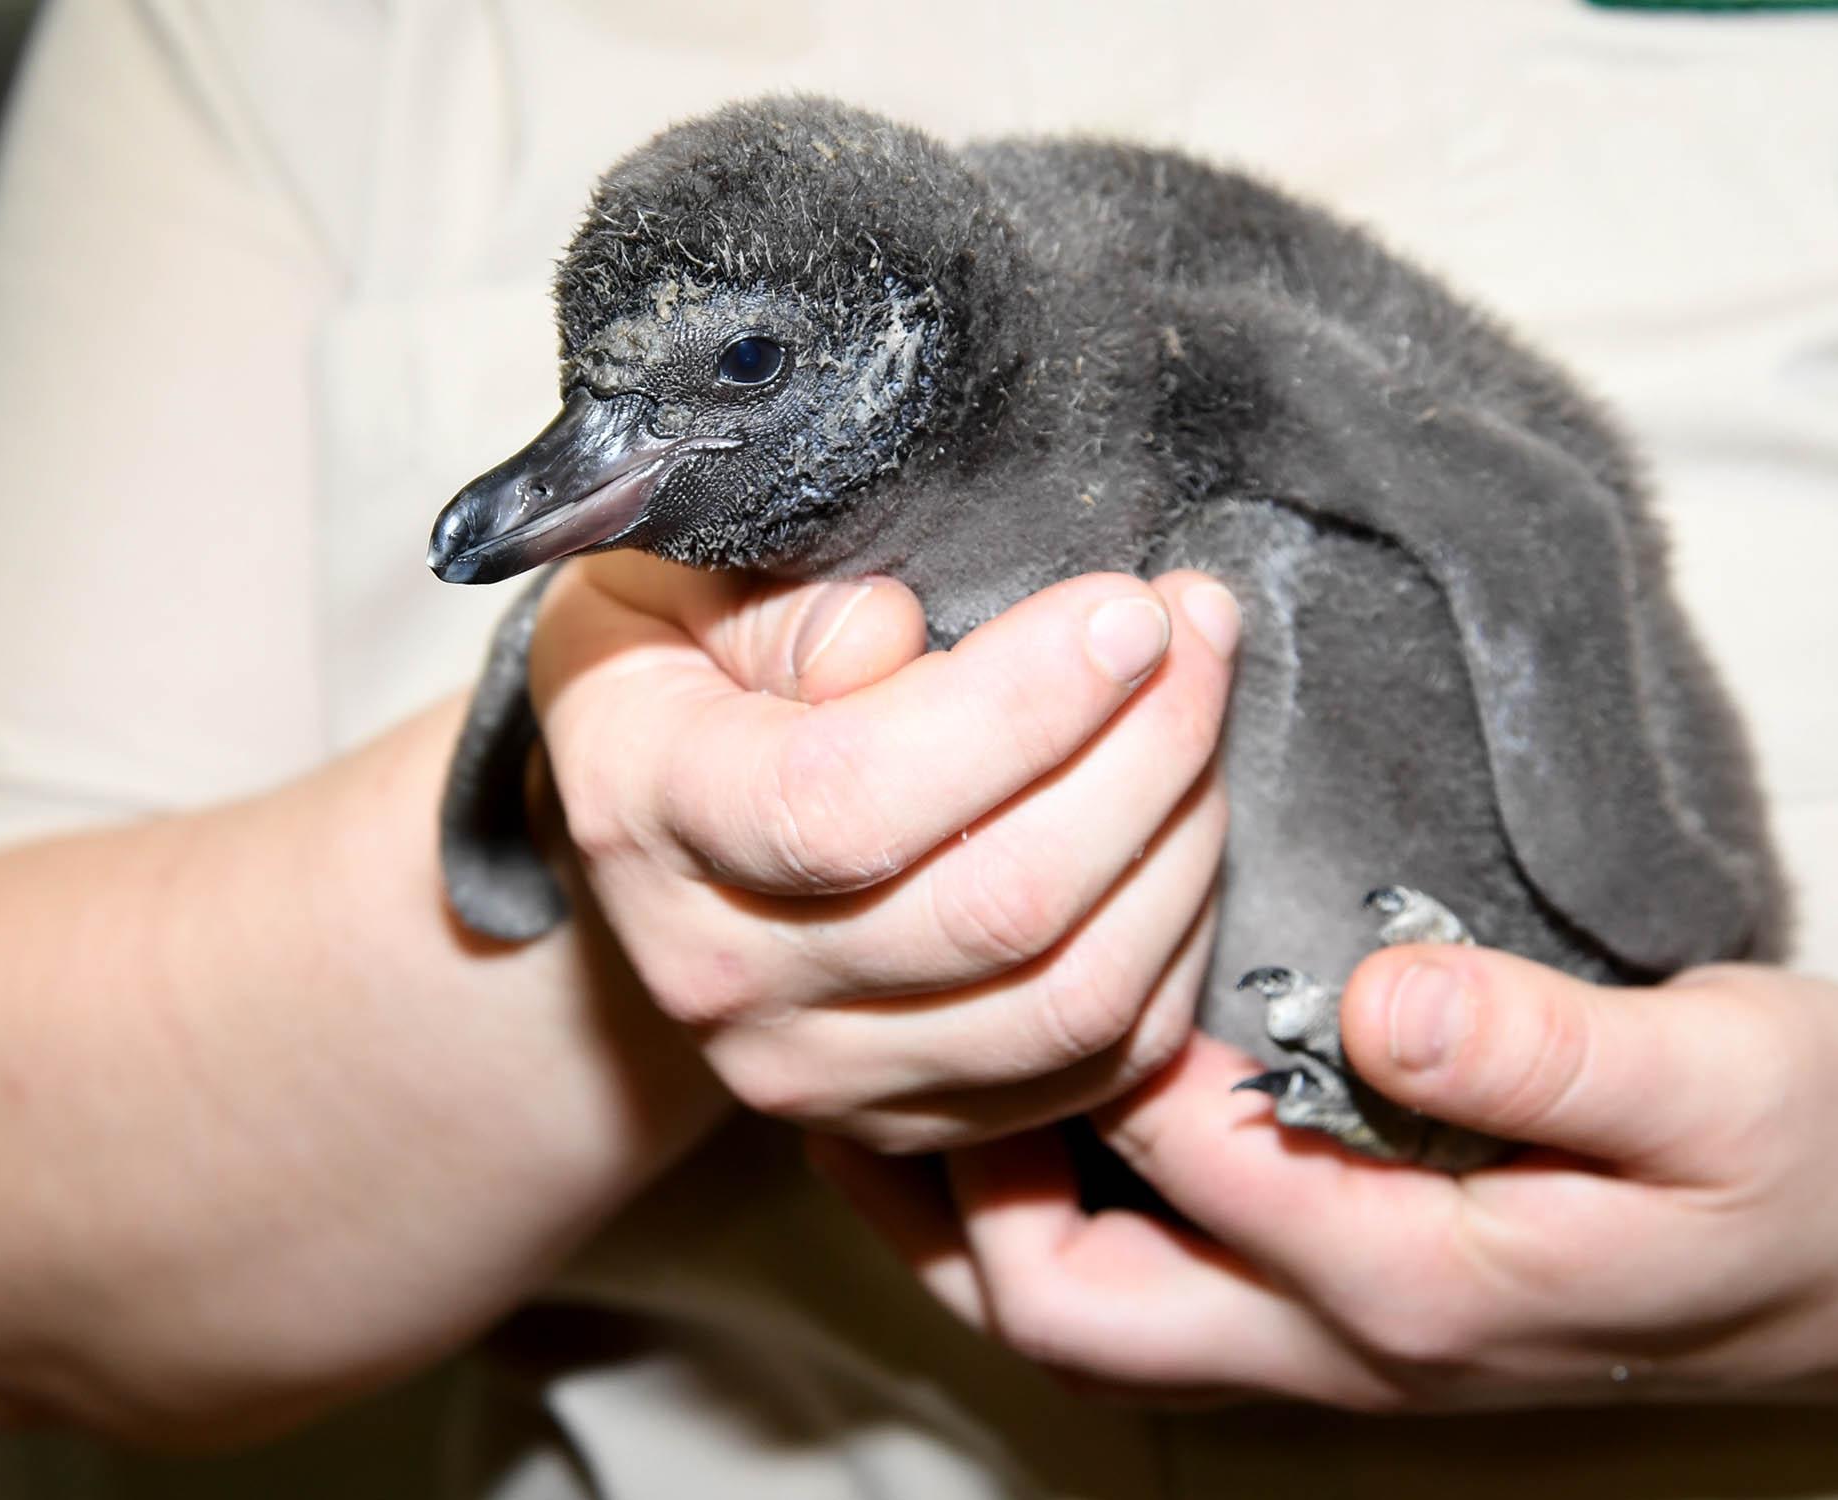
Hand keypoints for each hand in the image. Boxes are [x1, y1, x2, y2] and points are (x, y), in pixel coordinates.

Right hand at [526, 554, 1239, 1152]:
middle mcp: (719, 974)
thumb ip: (775, 599)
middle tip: (1199, 628)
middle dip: (1147, 752)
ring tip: (1198, 713)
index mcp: (644, 812)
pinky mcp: (907, 1120)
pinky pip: (1098, 1068)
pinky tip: (1179, 830)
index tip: (1126, 608)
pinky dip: (1174, 950)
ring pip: (1071, 1003)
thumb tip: (892, 636)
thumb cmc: (676, 655)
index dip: (1023, 707)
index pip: (847, 802)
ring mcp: (813, 1073)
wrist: (638, 814)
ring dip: (1181, 848)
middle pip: (996, 911)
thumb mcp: (672, 574)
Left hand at [811, 950, 1837, 1407]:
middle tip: (870, 1054)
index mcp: (1412, 1280)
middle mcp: (1343, 1333)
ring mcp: (1337, 1338)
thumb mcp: (1733, 1088)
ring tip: (894, 1086)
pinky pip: (1150, 1285)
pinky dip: (1058, 1215)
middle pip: (1072, 1302)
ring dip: (976, 1218)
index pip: (1176, 1161)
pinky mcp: (1351, 1305)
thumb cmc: (1811, 1171)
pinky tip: (1032, 1116)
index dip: (1078, 1042)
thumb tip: (1388, 1005)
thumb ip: (1558, 1054)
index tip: (1012, 908)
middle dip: (946, 1195)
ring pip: (1089, 1311)